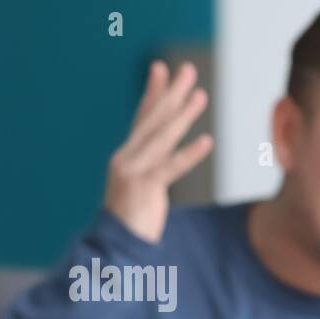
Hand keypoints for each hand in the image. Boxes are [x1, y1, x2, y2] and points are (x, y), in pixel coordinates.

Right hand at [103, 60, 213, 243]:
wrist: (112, 250)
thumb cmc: (131, 224)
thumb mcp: (139, 191)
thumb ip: (149, 173)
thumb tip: (161, 163)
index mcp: (126, 156)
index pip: (142, 118)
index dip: (153, 93)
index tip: (161, 68)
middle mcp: (127, 157)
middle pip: (152, 119)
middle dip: (171, 92)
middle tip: (186, 69)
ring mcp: (133, 170)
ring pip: (162, 136)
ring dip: (184, 114)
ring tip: (201, 95)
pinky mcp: (144, 188)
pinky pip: (171, 167)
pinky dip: (190, 153)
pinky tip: (207, 140)